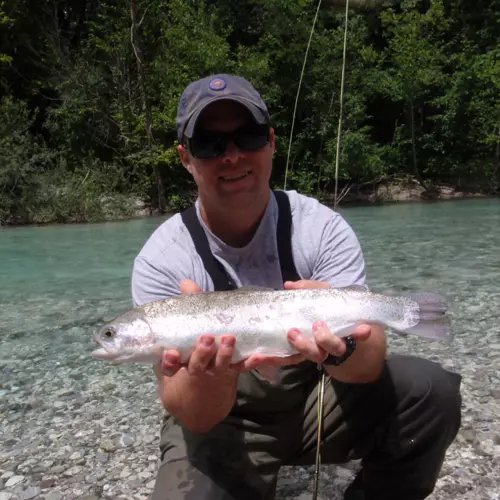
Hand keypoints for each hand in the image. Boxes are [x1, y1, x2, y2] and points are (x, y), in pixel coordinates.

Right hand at [159, 279, 303, 377]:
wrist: (217, 353)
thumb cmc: (199, 331)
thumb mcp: (193, 316)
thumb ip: (190, 301)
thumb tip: (186, 282)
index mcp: (181, 358)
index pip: (170, 366)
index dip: (169, 362)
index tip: (171, 352)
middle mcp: (197, 366)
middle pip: (196, 366)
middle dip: (201, 354)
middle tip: (207, 338)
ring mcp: (216, 369)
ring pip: (219, 367)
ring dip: (224, 355)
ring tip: (229, 338)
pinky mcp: (235, 368)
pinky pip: (242, 367)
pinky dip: (250, 362)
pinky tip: (258, 355)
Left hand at [284, 279, 372, 363]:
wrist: (311, 327)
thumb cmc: (324, 309)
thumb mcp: (322, 295)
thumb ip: (310, 288)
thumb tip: (289, 284)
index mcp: (345, 329)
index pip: (358, 333)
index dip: (361, 333)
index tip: (364, 329)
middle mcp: (335, 343)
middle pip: (335, 348)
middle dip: (326, 338)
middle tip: (317, 324)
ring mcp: (320, 351)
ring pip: (317, 355)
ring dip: (304, 345)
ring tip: (292, 333)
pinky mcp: (304, 356)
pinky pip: (297, 358)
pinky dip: (287, 354)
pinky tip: (279, 348)